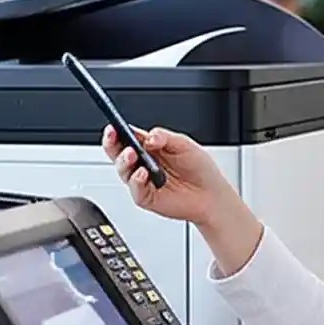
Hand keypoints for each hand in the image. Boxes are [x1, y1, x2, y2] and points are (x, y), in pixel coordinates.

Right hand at [101, 125, 238, 226]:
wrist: (212, 195)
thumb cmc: (200, 169)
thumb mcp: (184, 144)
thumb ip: (164, 137)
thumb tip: (149, 138)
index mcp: (150, 148)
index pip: (127, 138)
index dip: (117, 132)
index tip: (114, 126)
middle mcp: (143, 164)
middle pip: (118, 154)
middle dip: (112, 144)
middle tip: (114, 137)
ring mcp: (143, 181)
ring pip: (122, 171)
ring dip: (123, 161)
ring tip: (132, 154)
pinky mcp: (146, 197)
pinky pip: (135, 190)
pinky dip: (136, 181)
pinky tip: (143, 174)